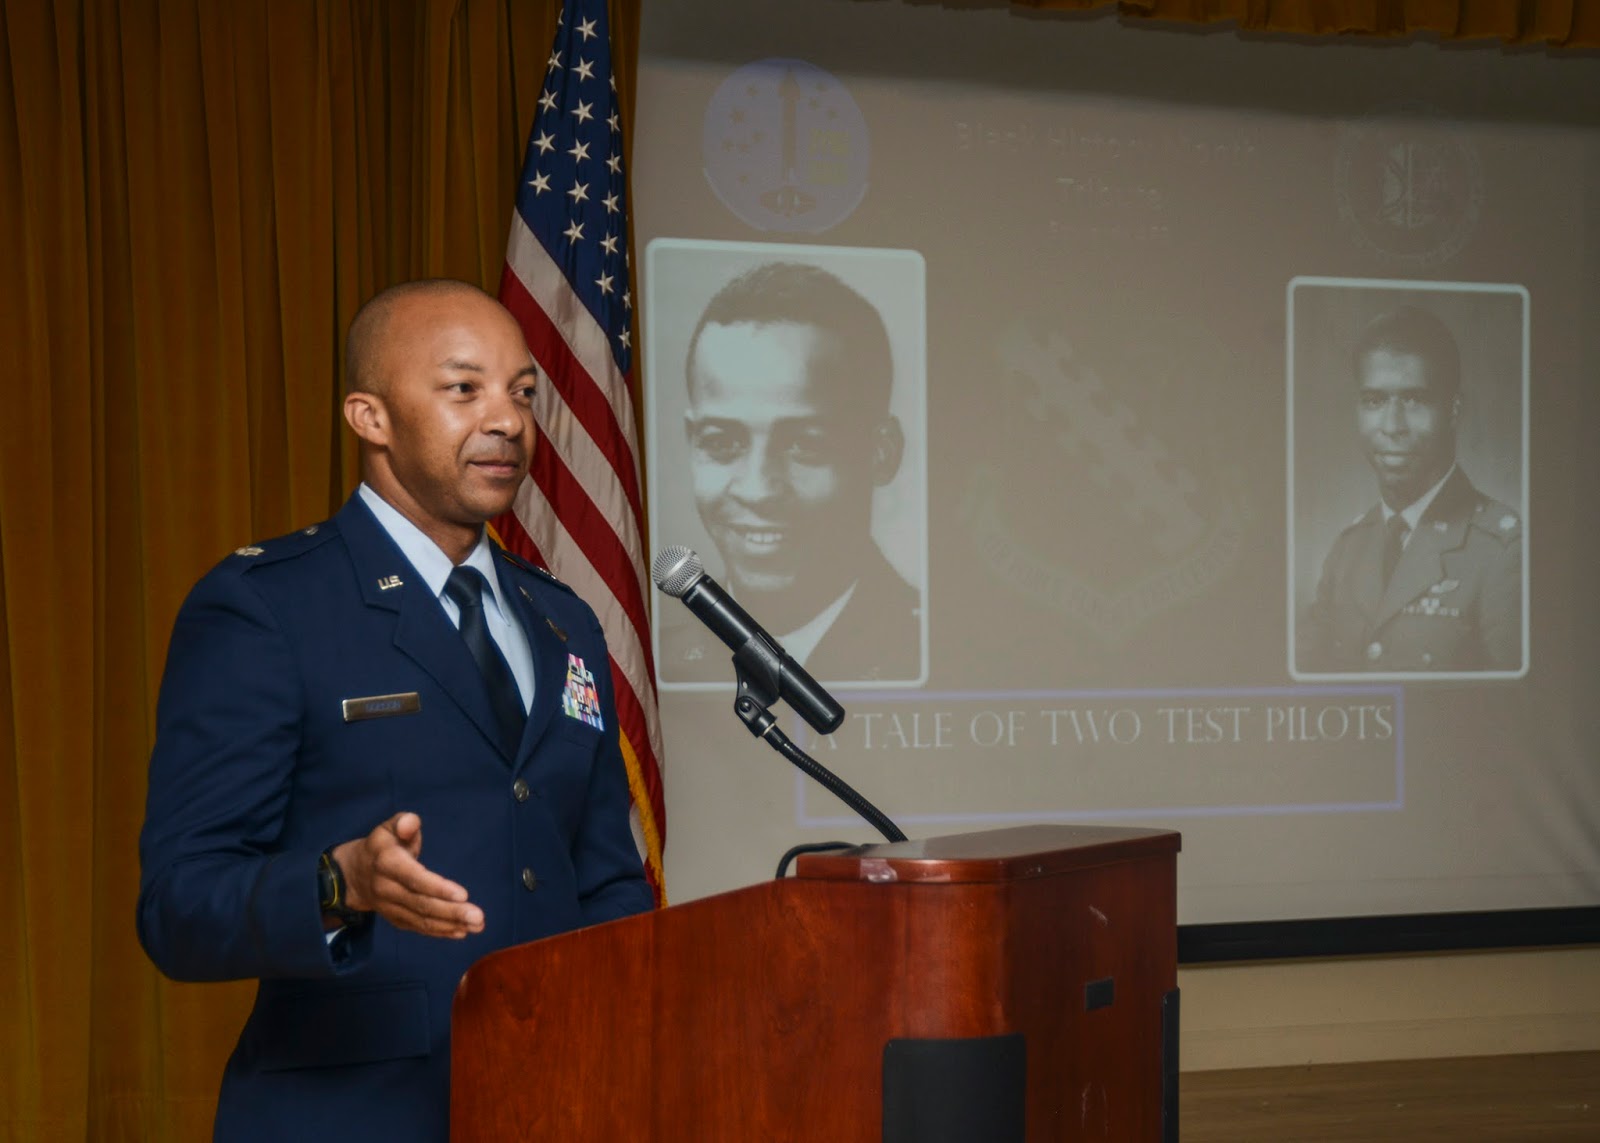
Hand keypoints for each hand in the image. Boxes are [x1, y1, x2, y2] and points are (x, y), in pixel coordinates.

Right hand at [331, 812, 484, 937]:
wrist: (354, 874)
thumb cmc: (383, 845)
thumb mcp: (389, 827)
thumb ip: (404, 822)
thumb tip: (409, 824)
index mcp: (386, 862)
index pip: (414, 878)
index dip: (437, 888)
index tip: (463, 895)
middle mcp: (386, 888)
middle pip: (420, 903)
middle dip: (451, 912)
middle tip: (478, 917)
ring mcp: (389, 907)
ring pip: (421, 919)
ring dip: (451, 924)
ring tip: (477, 925)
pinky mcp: (395, 918)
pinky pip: (418, 927)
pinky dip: (440, 931)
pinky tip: (461, 931)